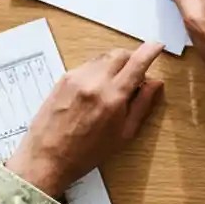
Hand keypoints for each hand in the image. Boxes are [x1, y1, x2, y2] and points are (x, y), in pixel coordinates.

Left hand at [7, 43, 164, 197]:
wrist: (47, 157)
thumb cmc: (86, 153)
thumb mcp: (123, 134)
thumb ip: (142, 105)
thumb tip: (155, 83)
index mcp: (113, 97)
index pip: (137, 63)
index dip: (151, 51)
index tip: (157, 46)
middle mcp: (95, 82)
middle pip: (121, 54)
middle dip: (133, 58)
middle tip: (136, 74)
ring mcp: (77, 77)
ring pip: (104, 57)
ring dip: (115, 64)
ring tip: (114, 86)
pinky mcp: (64, 78)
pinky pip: (89, 65)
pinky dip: (99, 71)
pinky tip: (96, 89)